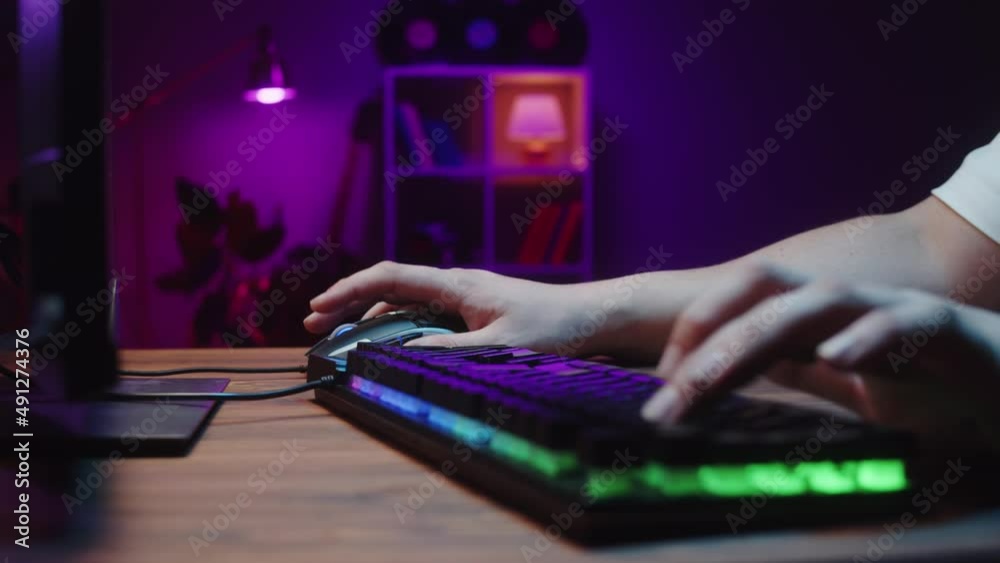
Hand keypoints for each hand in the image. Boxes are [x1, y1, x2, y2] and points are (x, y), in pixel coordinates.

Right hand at [305, 261, 616, 354]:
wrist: (592, 315)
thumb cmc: (554, 327)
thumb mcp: (500, 345)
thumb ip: (450, 350)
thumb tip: (402, 350)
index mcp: (457, 285)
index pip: (390, 277)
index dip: (349, 291)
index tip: (319, 307)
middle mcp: (456, 284)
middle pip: (389, 285)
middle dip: (349, 301)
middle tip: (314, 323)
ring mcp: (463, 295)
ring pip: (404, 299)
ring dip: (370, 314)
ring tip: (339, 333)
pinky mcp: (473, 308)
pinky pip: (424, 311)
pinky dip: (397, 322)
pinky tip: (385, 338)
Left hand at [640, 263, 999, 449]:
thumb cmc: (922, 381)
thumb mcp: (836, 381)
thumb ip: (785, 369)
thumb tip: (718, 377)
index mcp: (815, 313)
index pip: (741, 305)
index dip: (695, 333)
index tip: (659, 384)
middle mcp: (844, 301)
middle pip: (763, 293)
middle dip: (707, 337)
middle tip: (666, 392)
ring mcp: (891, 308)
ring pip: (818, 301)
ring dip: (757, 337)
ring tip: (712, 378)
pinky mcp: (941, 326)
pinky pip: (901, 323)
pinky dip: (865, 338)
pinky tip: (835, 360)